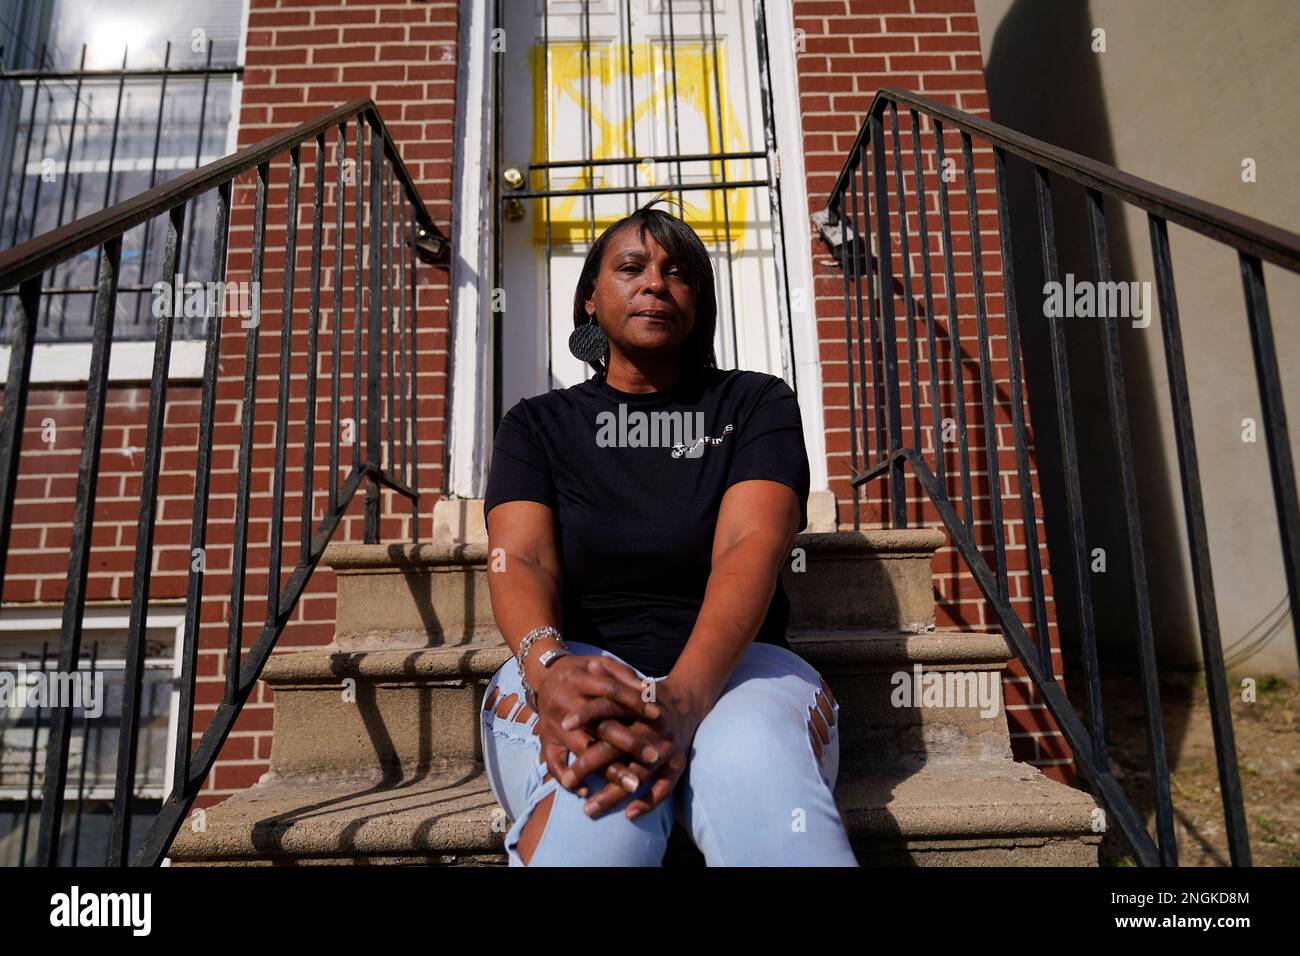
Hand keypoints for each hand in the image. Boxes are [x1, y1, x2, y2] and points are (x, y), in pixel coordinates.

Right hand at [532, 655, 665, 793]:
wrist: (545, 677)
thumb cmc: (581, 672)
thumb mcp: (599, 663)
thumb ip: (621, 674)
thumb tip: (646, 689)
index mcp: (578, 680)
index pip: (611, 692)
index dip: (635, 702)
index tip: (658, 715)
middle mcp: (564, 703)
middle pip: (601, 726)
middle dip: (629, 743)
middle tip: (654, 758)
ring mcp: (553, 724)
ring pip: (583, 750)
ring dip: (608, 770)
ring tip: (632, 786)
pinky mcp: (545, 740)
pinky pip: (553, 763)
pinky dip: (566, 777)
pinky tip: (585, 790)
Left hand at [561, 668, 708, 819]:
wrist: (689, 700)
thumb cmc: (649, 696)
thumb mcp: (631, 682)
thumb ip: (610, 676)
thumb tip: (590, 664)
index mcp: (636, 706)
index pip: (606, 707)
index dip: (585, 715)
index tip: (563, 725)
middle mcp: (650, 728)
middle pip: (616, 747)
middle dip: (590, 765)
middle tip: (568, 780)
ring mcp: (666, 748)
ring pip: (637, 774)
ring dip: (612, 793)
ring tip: (588, 810)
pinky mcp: (678, 764)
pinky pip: (664, 788)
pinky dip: (648, 802)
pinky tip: (629, 813)